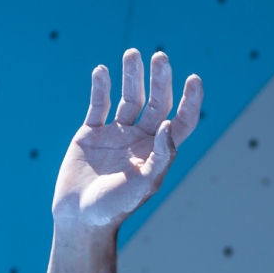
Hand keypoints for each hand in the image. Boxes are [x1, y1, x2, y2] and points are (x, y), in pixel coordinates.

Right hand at [52, 48, 202, 230]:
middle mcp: (140, 139)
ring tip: (132, 54)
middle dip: (160, 80)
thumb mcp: (144, 184)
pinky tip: (102, 71)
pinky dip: (100, 86)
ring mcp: (116, 134)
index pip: (180, 121)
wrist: (79, 218)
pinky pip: (98, 104)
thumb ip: (161, 156)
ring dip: (132, 75)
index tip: (194, 79)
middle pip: (155, 102)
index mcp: (158, 152)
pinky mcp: (90, 133)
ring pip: (129, 97)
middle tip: (160, 58)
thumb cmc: (115, 207)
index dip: (190, 101)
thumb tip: (168, 124)